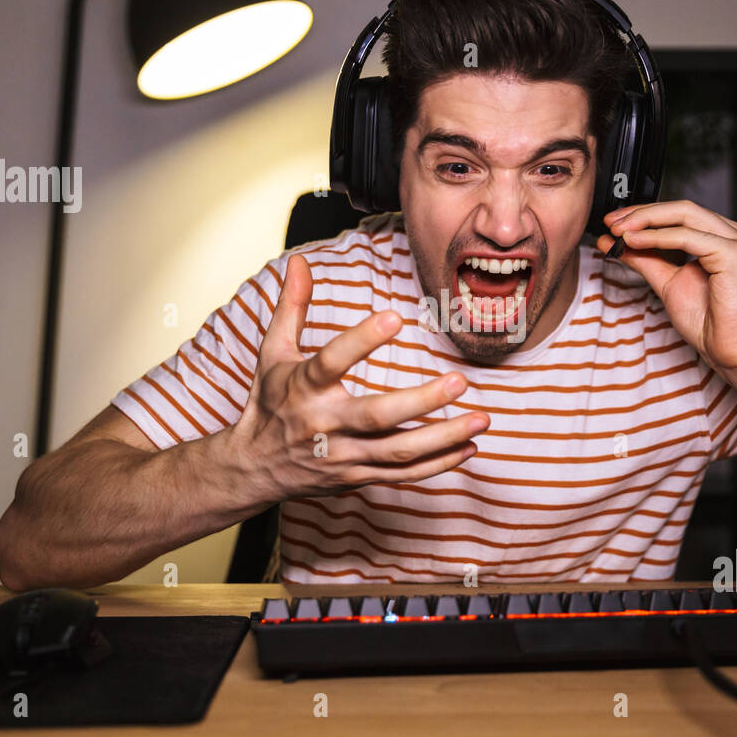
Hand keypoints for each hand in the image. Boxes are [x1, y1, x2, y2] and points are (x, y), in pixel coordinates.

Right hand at [224, 255, 489, 505]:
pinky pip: (403, 475)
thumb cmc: (270, 402)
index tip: (395, 317)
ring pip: (398, 452)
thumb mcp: (273, 353)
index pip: (331, 362)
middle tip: (461, 381)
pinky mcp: (357, 477)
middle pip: (376, 417)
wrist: (254, 468)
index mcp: (303, 388)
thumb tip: (299, 259)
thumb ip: (291, 307)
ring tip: (482, 418)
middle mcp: (324, 426)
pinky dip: (439, 464)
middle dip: (421, 402)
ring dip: (444, 437)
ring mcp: (343, 457)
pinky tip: (470, 446)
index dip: (360, 340)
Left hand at [599, 200, 736, 373]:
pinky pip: (688, 236)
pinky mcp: (734, 254)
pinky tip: (634, 241)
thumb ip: (646, 259)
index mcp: (724, 239)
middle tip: (611, 223)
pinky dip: (657, 237)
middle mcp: (736, 235)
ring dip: (646, 221)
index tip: (614, 223)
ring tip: (619, 231)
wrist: (733, 353)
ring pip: (685, 215)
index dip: (645, 215)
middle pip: (682, 209)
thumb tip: (617, 242)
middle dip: (641, 213)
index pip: (681, 215)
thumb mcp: (668, 283)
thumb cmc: (712, 324)